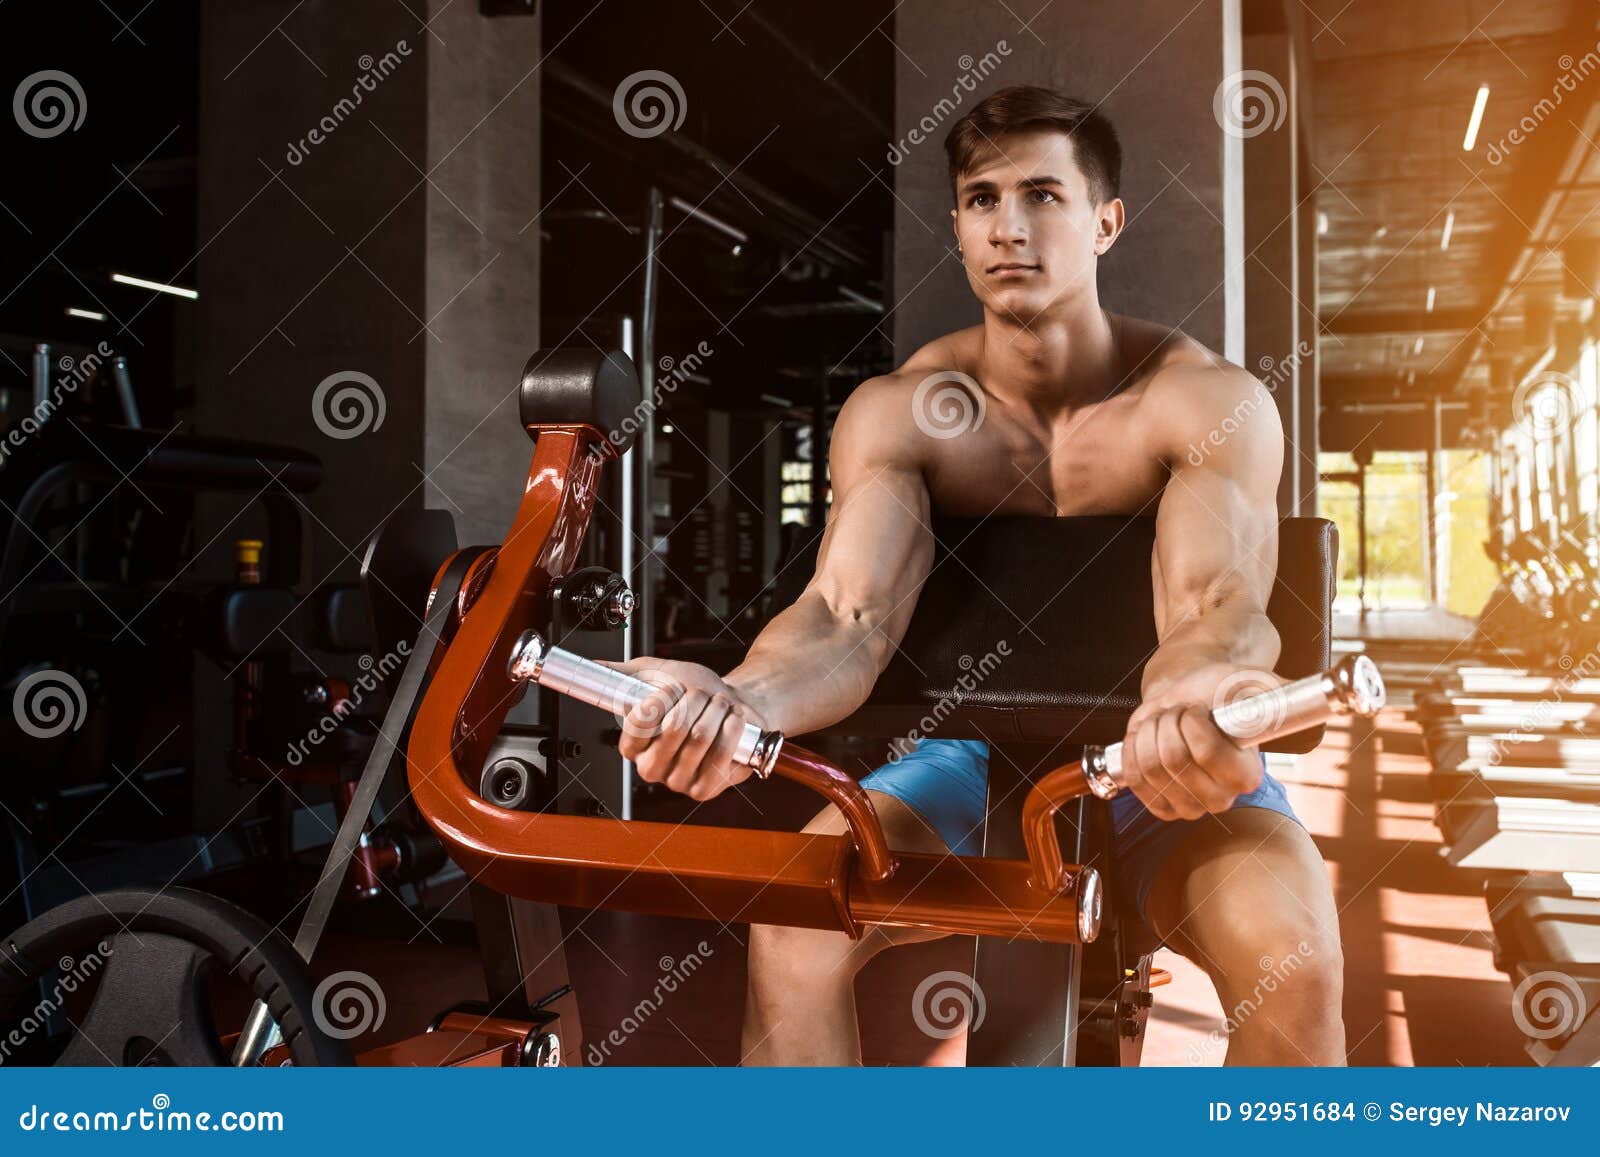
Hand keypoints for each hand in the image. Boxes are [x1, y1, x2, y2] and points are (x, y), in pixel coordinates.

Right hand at [606, 657, 768, 801]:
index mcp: (633, 746)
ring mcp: (678, 781)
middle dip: (694, 700)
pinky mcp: (705, 788)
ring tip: (718, 704)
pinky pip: (720, 754)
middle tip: (701, 694)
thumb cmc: (693, 694)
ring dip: (716, 709)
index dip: (660, 700)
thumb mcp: (656, 676)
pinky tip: (732, 719)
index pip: (637, 724)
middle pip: (674, 729)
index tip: (674, 687)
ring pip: (699, 737)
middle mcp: (651, 767)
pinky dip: (731, 727)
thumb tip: (595, 664)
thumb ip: (622, 674)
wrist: (731, 706)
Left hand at [1118, 663, 1278, 820]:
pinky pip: (1133, 775)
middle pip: (1173, 758)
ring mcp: (1188, 808)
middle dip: (1169, 721)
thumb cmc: (1221, 693)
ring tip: (1168, 722)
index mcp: (1248, 775)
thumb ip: (1287, 692)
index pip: (1208, 753)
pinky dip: (1134, 746)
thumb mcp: (1255, 682)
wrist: (1188, 700)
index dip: (1192, 723)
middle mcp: (1221, 799)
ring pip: (1150, 764)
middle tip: (1181, 713)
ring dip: (1151, 729)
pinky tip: (1150, 737)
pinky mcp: (1160, 806)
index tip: (1198, 708)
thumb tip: (1327, 693)